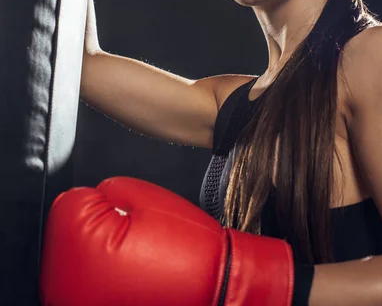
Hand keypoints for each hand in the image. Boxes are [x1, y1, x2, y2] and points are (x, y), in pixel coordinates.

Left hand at [40, 177, 293, 304]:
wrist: (215, 290)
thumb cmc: (184, 250)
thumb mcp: (143, 196)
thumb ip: (108, 189)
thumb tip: (92, 195)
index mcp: (75, 245)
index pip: (69, 203)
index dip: (103, 200)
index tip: (125, 211)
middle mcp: (64, 285)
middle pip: (69, 234)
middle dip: (97, 227)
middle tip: (134, 236)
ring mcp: (76, 303)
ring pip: (78, 261)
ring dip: (100, 254)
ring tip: (135, 260)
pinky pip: (90, 286)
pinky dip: (106, 279)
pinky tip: (132, 279)